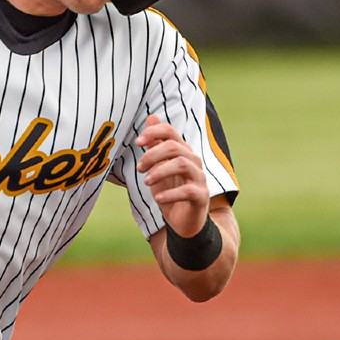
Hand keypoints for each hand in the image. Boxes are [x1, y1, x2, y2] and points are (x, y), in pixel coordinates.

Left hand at [134, 114, 209, 237]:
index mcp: (182, 152)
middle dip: (153, 155)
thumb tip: (151, 116)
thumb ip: (155, 145)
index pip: (170, 132)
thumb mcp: (157, 168)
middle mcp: (193, 162)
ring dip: (160, 172)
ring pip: (182, 164)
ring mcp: (199, 179)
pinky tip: (158, 199)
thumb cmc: (170, 192)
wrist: (183, 222)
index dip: (153, 133)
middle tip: (139, 169)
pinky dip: (170, 194)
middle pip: (175, 147)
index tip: (137, 142)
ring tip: (146, 182)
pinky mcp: (201, 197)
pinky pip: (188, 191)